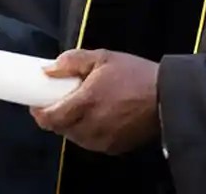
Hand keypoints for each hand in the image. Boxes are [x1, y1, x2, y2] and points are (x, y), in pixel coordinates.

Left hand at [30, 49, 159, 154]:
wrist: (167, 98)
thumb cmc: (136, 75)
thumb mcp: (103, 57)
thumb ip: (72, 61)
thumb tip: (47, 70)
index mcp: (86, 103)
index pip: (50, 118)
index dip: (39, 112)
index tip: (37, 103)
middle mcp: (91, 126)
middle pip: (60, 129)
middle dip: (56, 116)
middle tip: (60, 101)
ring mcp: (103, 140)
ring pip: (75, 137)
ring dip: (71, 125)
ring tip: (82, 108)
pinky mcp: (114, 148)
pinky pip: (91, 142)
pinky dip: (88, 132)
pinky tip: (98, 117)